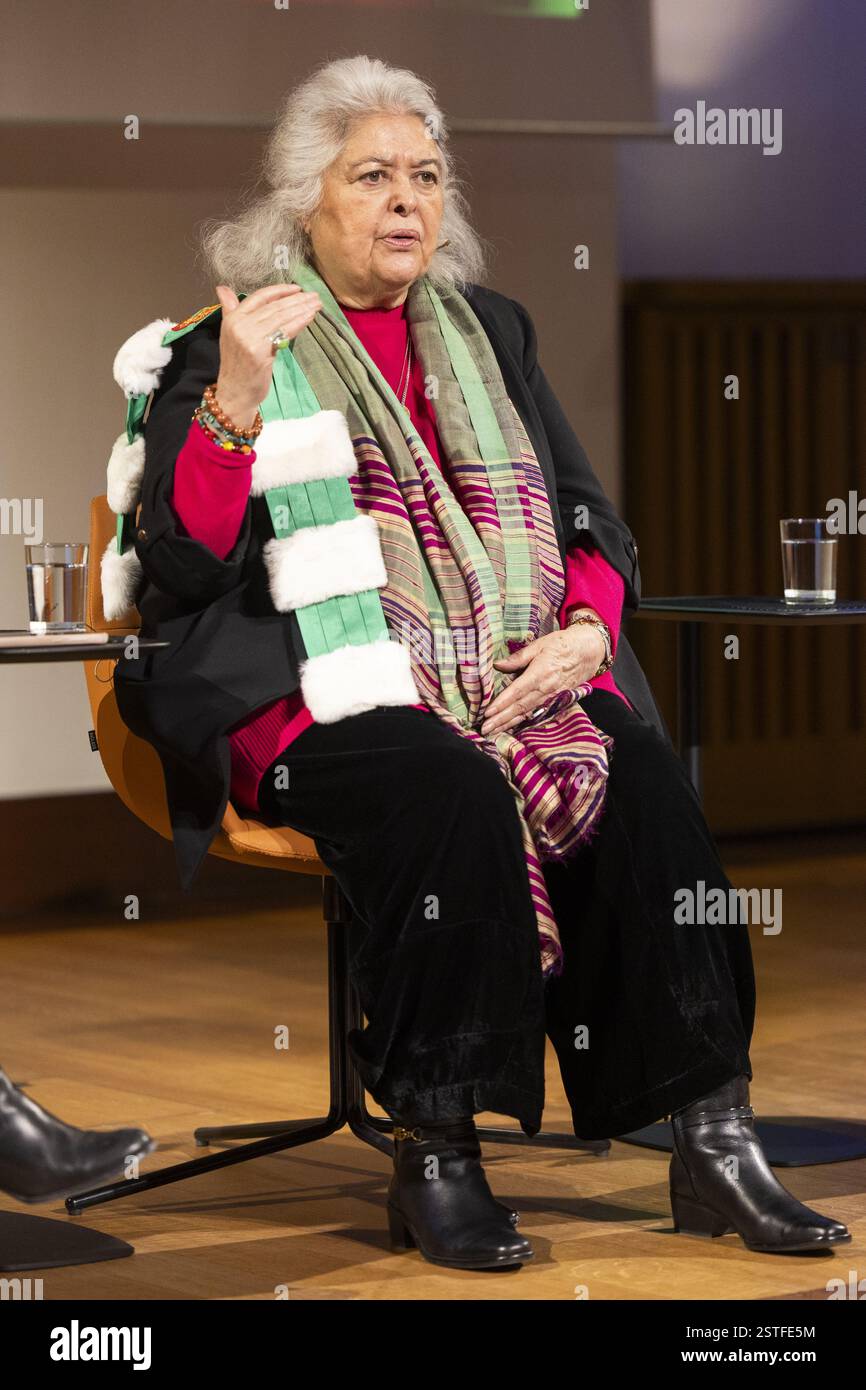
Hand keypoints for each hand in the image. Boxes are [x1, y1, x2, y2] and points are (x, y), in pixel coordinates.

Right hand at [213, 282, 323, 428]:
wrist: (235, 393)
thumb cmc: (237, 366)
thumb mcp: (230, 335)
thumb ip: (230, 310)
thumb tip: (222, 288)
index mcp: (232, 318)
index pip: (259, 297)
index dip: (280, 291)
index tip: (298, 289)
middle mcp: (240, 324)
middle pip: (274, 307)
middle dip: (297, 300)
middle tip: (315, 296)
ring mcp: (249, 337)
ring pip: (281, 318)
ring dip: (302, 309)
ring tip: (317, 305)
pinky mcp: (260, 351)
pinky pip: (284, 332)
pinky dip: (299, 323)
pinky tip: (310, 318)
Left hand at [479, 618, 605, 736]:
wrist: (589, 650)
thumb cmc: (563, 644)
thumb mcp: (540, 645)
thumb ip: (518, 657)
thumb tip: (498, 665)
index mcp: (540, 673)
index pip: (517, 692)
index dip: (502, 704)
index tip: (488, 713)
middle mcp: (547, 689)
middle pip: (520, 707)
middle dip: (501, 719)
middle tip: (485, 729)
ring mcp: (553, 697)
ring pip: (528, 713)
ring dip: (510, 723)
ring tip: (494, 731)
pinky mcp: (557, 700)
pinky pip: (538, 713)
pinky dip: (524, 721)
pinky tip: (512, 727)